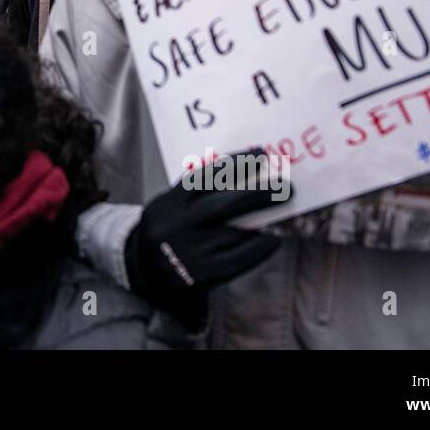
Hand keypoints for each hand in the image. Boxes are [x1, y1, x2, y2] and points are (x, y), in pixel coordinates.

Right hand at [124, 150, 283, 318]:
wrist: (144, 270)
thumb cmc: (168, 228)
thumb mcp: (170, 204)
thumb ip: (197, 192)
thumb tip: (242, 171)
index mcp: (170, 202)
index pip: (206, 177)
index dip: (235, 164)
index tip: (261, 155)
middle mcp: (179, 225)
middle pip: (224, 204)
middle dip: (258, 192)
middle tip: (285, 185)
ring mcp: (191, 251)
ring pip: (234, 232)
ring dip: (264, 218)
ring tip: (285, 205)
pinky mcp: (203, 274)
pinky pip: (238, 259)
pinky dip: (259, 248)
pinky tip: (274, 239)